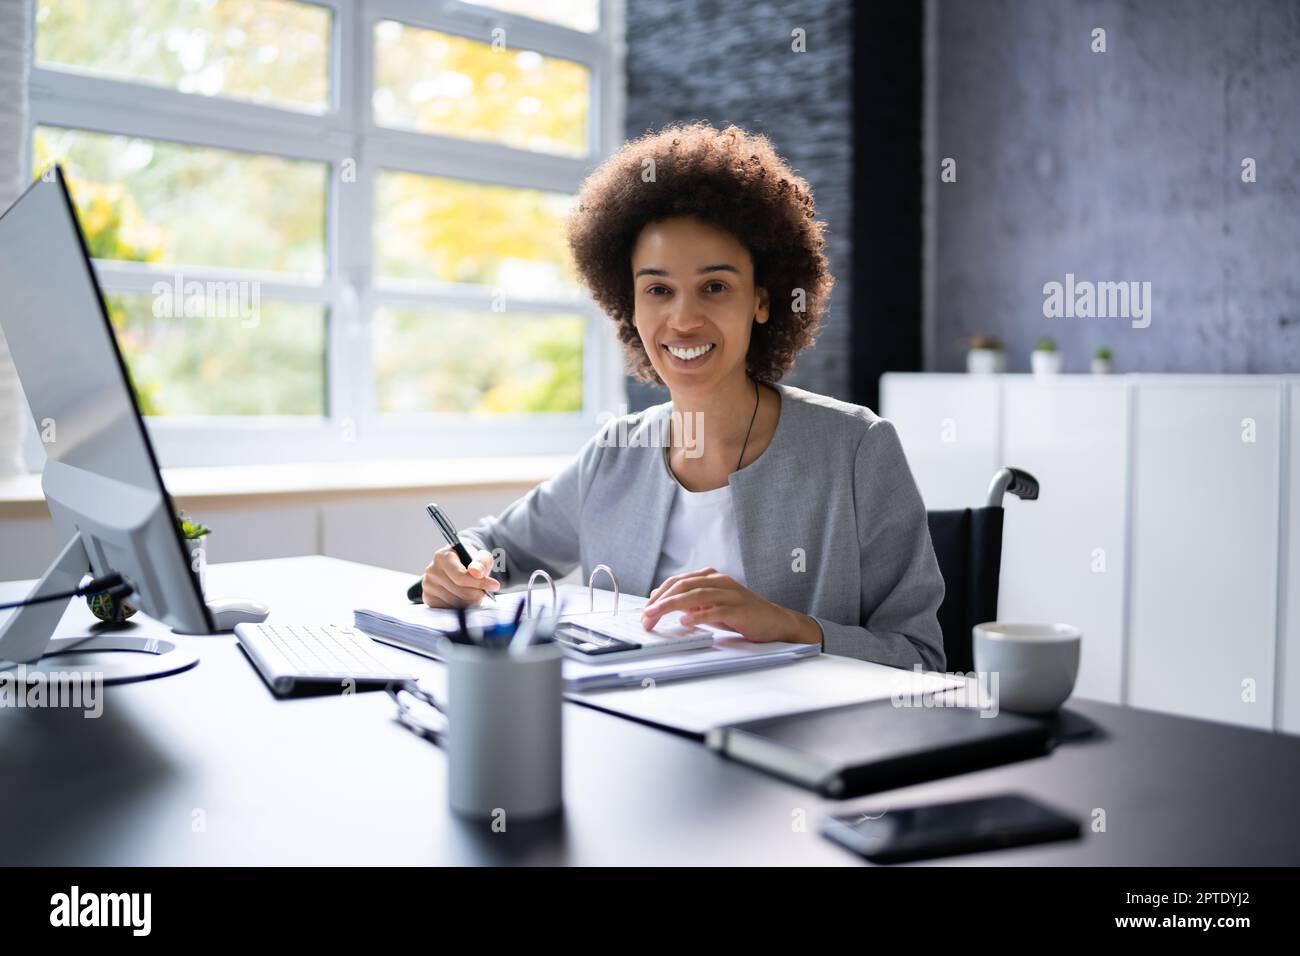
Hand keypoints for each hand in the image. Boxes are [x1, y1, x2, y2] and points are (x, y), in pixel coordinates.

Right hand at [421, 545, 499, 607]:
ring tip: (474, 593)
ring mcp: (428, 585)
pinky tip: (464, 598)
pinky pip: (449, 609)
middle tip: (484, 591)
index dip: (479, 583)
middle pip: (460, 591)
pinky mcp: (429, 599)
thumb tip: (477, 573)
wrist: (456, 565)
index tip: (495, 585)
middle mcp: (432, 570)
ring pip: (456, 602)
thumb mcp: (479, 556)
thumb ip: (481, 562)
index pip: (460, 576)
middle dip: (477, 593)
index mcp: (442, 556)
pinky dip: (461, 607)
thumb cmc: (469, 560)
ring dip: (470, 601)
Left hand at [640, 568, 821, 644]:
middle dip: (660, 600)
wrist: (773, 621)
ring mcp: (730, 594)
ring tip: (656, 615)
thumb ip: (691, 602)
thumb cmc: (741, 613)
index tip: (646, 608)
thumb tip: (662, 602)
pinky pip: (715, 610)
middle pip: (683, 585)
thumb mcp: (712, 605)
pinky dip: (698, 615)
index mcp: (711, 577)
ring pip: (695, 595)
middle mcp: (719, 581)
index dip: (659, 593)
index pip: (679, 580)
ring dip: (671, 606)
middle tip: (645, 615)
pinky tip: (685, 621)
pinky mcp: (740, 609)